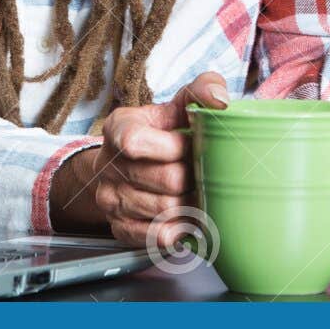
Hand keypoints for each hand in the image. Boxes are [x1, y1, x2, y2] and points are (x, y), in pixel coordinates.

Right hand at [49, 71, 228, 249]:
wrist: (127, 163)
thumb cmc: (160, 132)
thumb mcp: (176, 104)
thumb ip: (200, 91)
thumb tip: (220, 100)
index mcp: (118, 128)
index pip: (134, 141)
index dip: (173, 146)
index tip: (190, 143)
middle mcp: (108, 164)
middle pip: (166, 180)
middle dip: (195, 177)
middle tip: (206, 172)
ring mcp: (111, 198)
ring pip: (166, 210)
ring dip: (193, 203)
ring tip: (200, 191)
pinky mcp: (120, 227)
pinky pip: (157, 237)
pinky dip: (181, 228)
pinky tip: (188, 214)